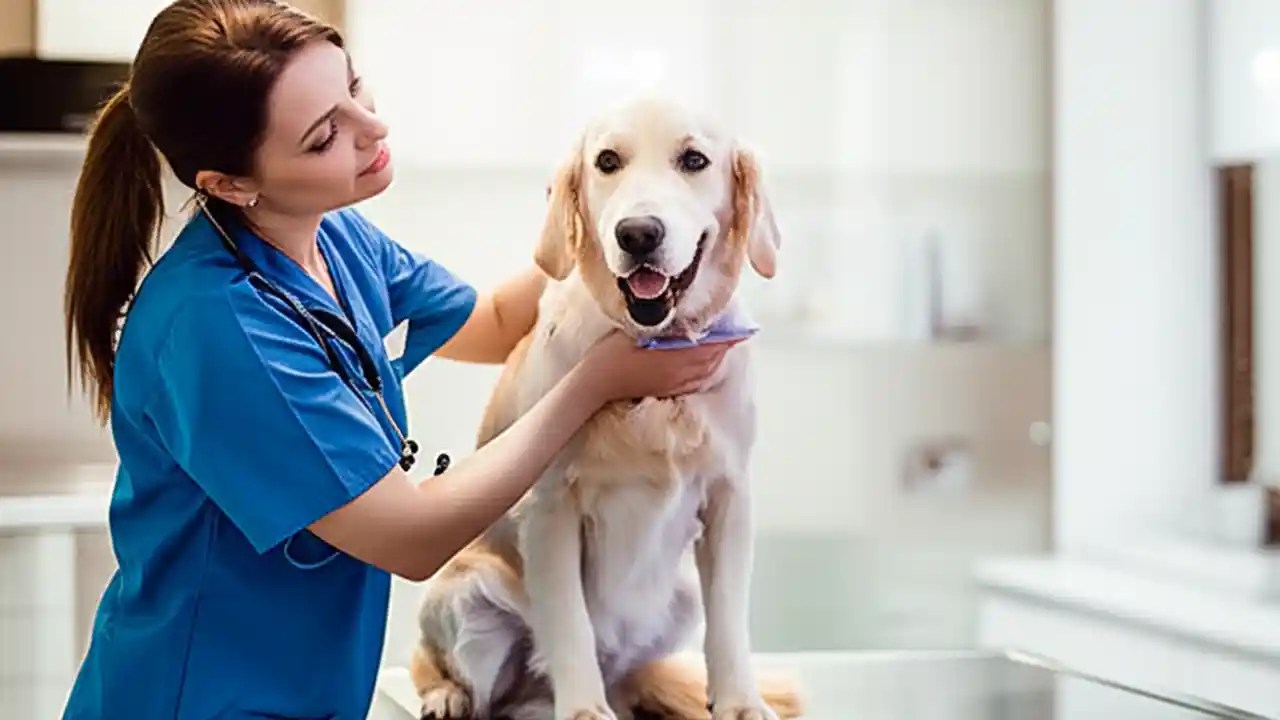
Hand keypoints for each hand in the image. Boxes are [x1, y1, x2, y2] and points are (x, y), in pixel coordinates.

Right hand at [574, 331, 743, 404]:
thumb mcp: (637, 329)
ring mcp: (679, 384)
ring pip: (711, 367)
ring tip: (717, 336)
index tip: (732, 315)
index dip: (728, 329)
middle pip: (717, 355)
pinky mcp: (672, 390)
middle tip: (725, 321)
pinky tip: (703, 356)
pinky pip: (700, 378)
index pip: (715, 342)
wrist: (598, 383)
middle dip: (724, 338)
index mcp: (677, 356)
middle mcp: (683, 373)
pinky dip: (706, 365)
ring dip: (716, 352)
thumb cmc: (613, 353)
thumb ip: (664, 323)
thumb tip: (687, 311)